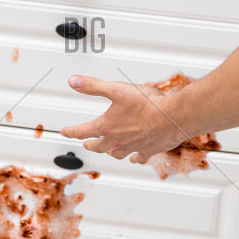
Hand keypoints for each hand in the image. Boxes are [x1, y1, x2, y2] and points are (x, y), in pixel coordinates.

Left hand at [58, 75, 188, 162]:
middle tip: (85, 143)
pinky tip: (136, 156)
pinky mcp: (149, 150)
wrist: (173, 117)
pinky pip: (139, 157)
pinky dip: (135, 157)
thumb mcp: (116, 90)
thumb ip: (93, 86)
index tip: (65, 132)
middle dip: (90, 144)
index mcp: (107, 126)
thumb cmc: (148, 105)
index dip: (71, 131)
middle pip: (98, 146)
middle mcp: (118, 140)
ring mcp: (133, 147)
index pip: (82, 131)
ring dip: (110, 152)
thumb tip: (74, 82)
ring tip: (108, 150)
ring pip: (116, 154)